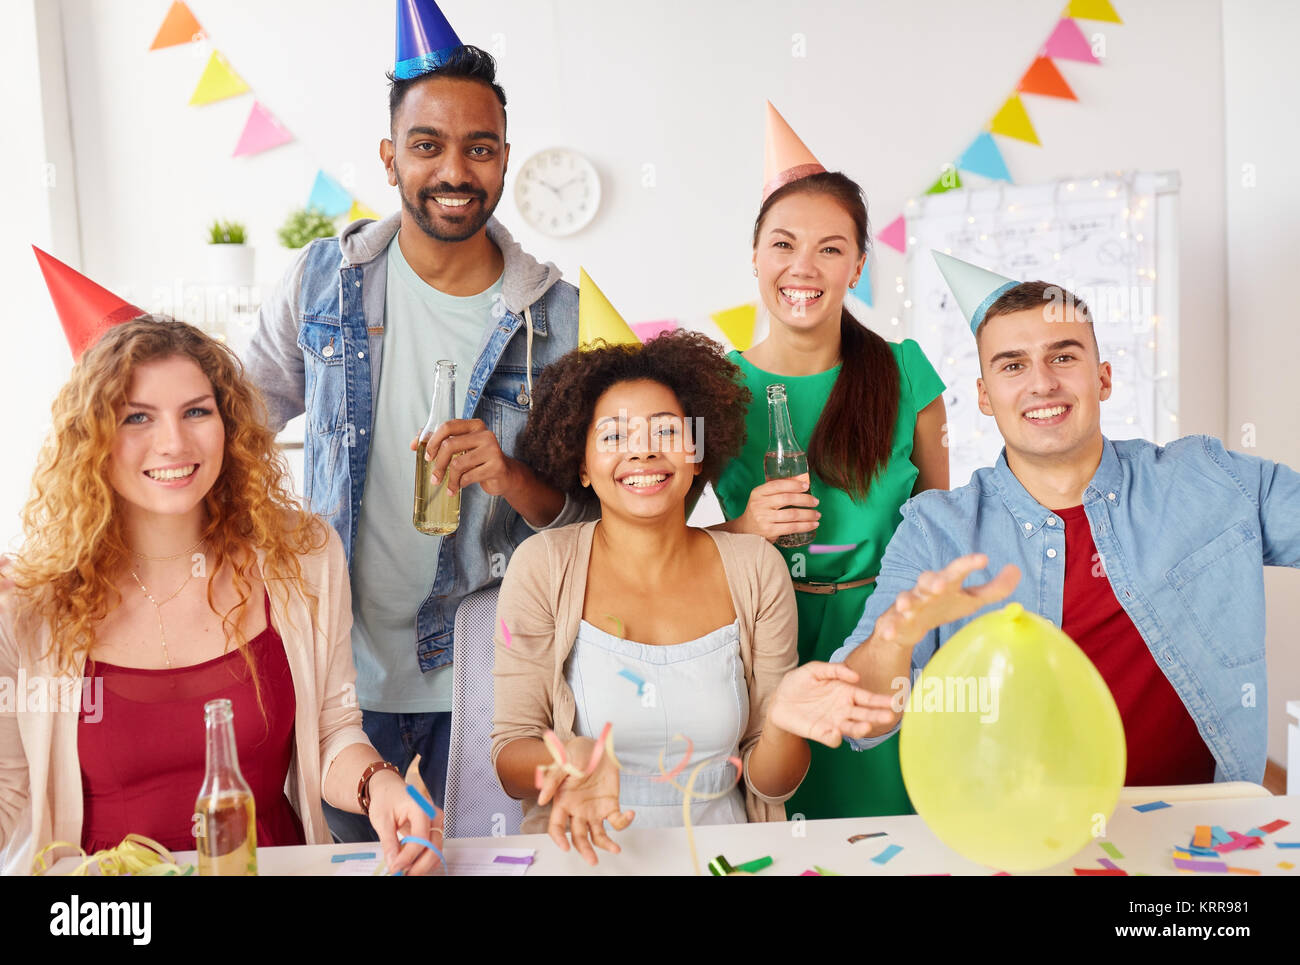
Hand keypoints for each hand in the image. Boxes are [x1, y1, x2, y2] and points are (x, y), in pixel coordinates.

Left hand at [366, 770, 443, 875]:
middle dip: (418, 866)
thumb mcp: (382, 819)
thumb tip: (393, 863)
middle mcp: (434, 816)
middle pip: (434, 847)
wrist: (390, 789)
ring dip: (421, 865)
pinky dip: (423, 861)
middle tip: (401, 874)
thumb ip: (389, 842)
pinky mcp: (434, 831)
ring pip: (436, 852)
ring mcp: (436, 824)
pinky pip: (433, 850)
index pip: (420, 839)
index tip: (394, 868)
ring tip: (404, 870)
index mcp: (422, 808)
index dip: (407, 857)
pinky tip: (409, 864)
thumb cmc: (387, 798)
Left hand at [411, 419, 521, 497]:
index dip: (433, 441)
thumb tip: (414, 444)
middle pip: (450, 445)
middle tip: (434, 477)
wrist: (504, 474)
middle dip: (438, 464)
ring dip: (450, 479)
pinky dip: (460, 484)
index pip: (448, 426)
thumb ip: (439, 441)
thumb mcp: (461, 447)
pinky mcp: (496, 466)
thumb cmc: (478, 460)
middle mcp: (485, 434)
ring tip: (448, 487)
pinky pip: (468, 476)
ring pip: (458, 464)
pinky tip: (459, 487)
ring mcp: (492, 449)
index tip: (427, 457)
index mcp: (474, 425)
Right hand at [539, 736, 633, 865]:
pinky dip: (624, 821)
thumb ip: (552, 780)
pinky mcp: (611, 805)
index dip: (559, 838)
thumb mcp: (563, 763)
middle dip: (584, 849)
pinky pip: (617, 819)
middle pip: (579, 836)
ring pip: (598, 834)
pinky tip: (629, 814)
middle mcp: (578, 810)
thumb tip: (541, 799)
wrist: (597, 746)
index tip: (566, 847)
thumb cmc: (577, 753)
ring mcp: (595, 810)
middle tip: (592, 860)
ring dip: (605, 844)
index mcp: (563, 802)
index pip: (557, 827)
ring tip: (615, 849)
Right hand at [733, 474, 819, 542]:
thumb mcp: (762, 498)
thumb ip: (777, 491)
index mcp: (758, 493)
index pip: (777, 485)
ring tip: (817, 514)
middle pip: (787, 499)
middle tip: (816, 501)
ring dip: (808, 514)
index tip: (806, 486)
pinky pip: (792, 527)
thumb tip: (801, 483)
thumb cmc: (759, 512)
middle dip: (805, 499)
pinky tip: (813, 524)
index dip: (793, 485)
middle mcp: (760, 504)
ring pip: (792, 514)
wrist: (745, 531)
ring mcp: (764, 518)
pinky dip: (805, 526)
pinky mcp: (770, 531)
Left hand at [768, 662, 896, 747]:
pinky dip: (835, 737)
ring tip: (866, 726)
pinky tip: (836, 732)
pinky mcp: (820, 732)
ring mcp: (834, 722)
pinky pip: (831, 738)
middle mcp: (844, 709)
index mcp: (846, 692)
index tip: (894, 701)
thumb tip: (856, 676)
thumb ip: (834, 669)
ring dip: (860, 728)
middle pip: (865, 714)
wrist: (778, 699)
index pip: (867, 697)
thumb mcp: (814, 669)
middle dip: (877, 715)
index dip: (880, 700)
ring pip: (852, 728)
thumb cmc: (799, 682)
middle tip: (889, 716)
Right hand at [873, 554, 1020, 650]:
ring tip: (905, 605)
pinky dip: (888, 628)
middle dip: (932, 581)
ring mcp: (908, 606)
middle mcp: (925, 591)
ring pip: (905, 599)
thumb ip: (995, 588)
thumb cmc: (942, 606)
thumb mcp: (970, 599)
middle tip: (941, 584)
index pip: (957, 570)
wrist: (907, 625)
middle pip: (927, 581)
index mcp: (945, 584)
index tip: (984, 559)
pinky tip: (888, 633)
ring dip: (905, 601)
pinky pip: (890, 624)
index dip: (968, 564)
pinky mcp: (894, 622)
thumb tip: (1016, 569)